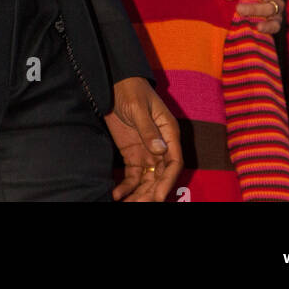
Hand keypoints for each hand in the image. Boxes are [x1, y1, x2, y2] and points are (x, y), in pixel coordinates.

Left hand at [104, 77, 181, 201]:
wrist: (114, 82)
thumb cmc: (131, 89)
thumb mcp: (138, 107)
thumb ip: (148, 129)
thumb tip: (160, 151)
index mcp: (168, 132)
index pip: (174, 162)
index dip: (168, 182)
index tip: (158, 197)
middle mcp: (161, 146)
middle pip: (161, 176)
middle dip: (151, 194)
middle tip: (138, 205)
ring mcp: (147, 152)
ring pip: (147, 181)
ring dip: (139, 195)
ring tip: (126, 205)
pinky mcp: (132, 155)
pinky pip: (132, 176)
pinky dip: (126, 188)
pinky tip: (117, 195)